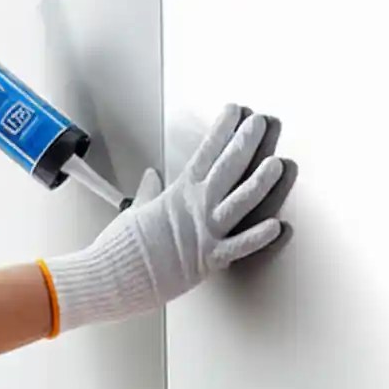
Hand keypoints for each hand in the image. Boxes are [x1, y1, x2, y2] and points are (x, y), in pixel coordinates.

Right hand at [42, 104, 284, 333]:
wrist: (110, 277)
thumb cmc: (119, 249)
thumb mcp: (134, 213)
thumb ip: (148, 194)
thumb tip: (151, 177)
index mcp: (177, 194)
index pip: (205, 153)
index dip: (222, 129)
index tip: (235, 111)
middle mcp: (194, 209)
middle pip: (227, 168)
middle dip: (246, 143)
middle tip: (261, 123)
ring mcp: (204, 234)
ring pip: (239, 202)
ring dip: (261, 182)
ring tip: (278, 163)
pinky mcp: (207, 261)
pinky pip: (238, 247)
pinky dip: (258, 238)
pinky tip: (277, 226)